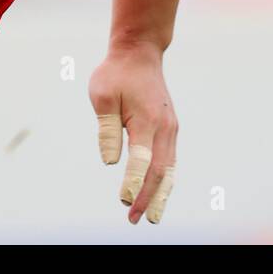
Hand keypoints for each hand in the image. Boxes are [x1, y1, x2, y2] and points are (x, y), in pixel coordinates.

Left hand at [89, 45, 176, 224]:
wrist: (139, 53)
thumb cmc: (116, 74)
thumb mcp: (102, 96)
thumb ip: (107, 130)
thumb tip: (111, 162)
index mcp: (146, 120)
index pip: (141, 160)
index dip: (133, 183)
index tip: (124, 201)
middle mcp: (164, 127)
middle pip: (160, 171)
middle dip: (149, 198)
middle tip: (136, 219)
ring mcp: (170, 128)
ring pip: (169, 168)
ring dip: (160, 193)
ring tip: (152, 216)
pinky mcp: (170, 128)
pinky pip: (170, 159)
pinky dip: (165, 179)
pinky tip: (157, 192)